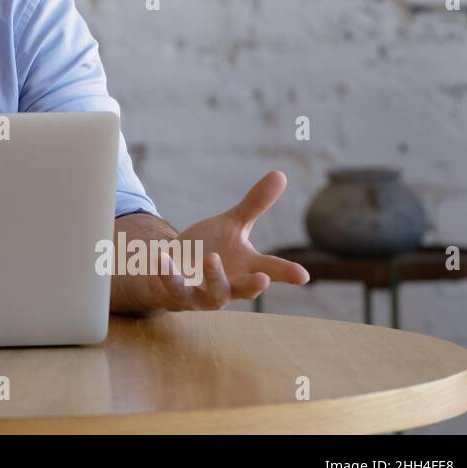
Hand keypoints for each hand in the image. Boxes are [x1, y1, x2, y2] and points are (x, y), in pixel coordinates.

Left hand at [150, 170, 309, 310]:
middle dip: (253, 286)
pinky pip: (175, 286)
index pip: (272, 270)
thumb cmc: (212, 248)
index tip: (303, 275)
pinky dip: (169, 272)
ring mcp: (206, 293)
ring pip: (214, 292)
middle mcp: (231, 285)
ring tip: (210, 259)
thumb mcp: (233, 224)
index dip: (288, 273)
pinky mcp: (180, 293)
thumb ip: (255, 205)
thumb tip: (280, 174)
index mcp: (248, 267)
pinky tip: (163, 256)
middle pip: (246, 289)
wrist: (178, 268)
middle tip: (262, 280)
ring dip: (213, 277)